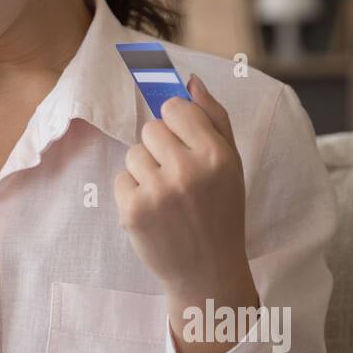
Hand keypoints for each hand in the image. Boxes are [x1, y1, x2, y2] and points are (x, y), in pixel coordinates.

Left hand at [113, 74, 250, 300]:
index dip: (176, 123)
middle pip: (150, 128)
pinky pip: (120, 180)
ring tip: (167, 197)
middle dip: (160, 148)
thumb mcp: (231, 164)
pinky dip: (133, 194)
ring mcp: (158, 192)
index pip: (175, 107)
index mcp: (217, 154)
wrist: (208, 272)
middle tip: (178, 177)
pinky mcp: (133, 211)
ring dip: (145, 171)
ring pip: (133, 154)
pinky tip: (154, 213)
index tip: (184, 142)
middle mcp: (188, 171)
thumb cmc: (220, 212)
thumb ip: (213, 118)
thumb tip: (191, 79)